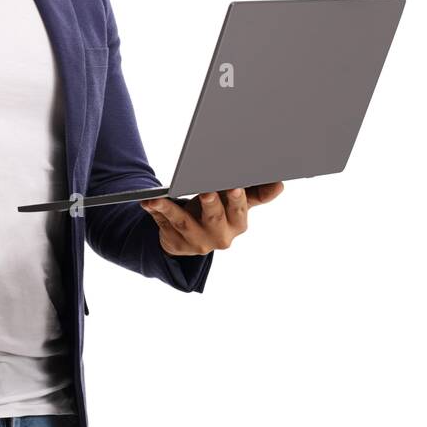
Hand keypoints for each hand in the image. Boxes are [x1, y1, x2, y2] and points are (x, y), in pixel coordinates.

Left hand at [141, 182, 283, 256]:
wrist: (189, 237)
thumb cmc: (216, 211)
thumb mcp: (235, 203)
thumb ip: (255, 193)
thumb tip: (279, 183)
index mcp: (238, 224)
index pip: (239, 210)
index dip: (237, 199)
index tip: (234, 186)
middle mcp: (219, 237)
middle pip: (214, 217)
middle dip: (210, 204)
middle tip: (207, 190)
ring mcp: (196, 242)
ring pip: (184, 222)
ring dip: (171, 209)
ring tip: (159, 198)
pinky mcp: (175, 243)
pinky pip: (163, 224)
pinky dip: (155, 212)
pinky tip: (147, 201)